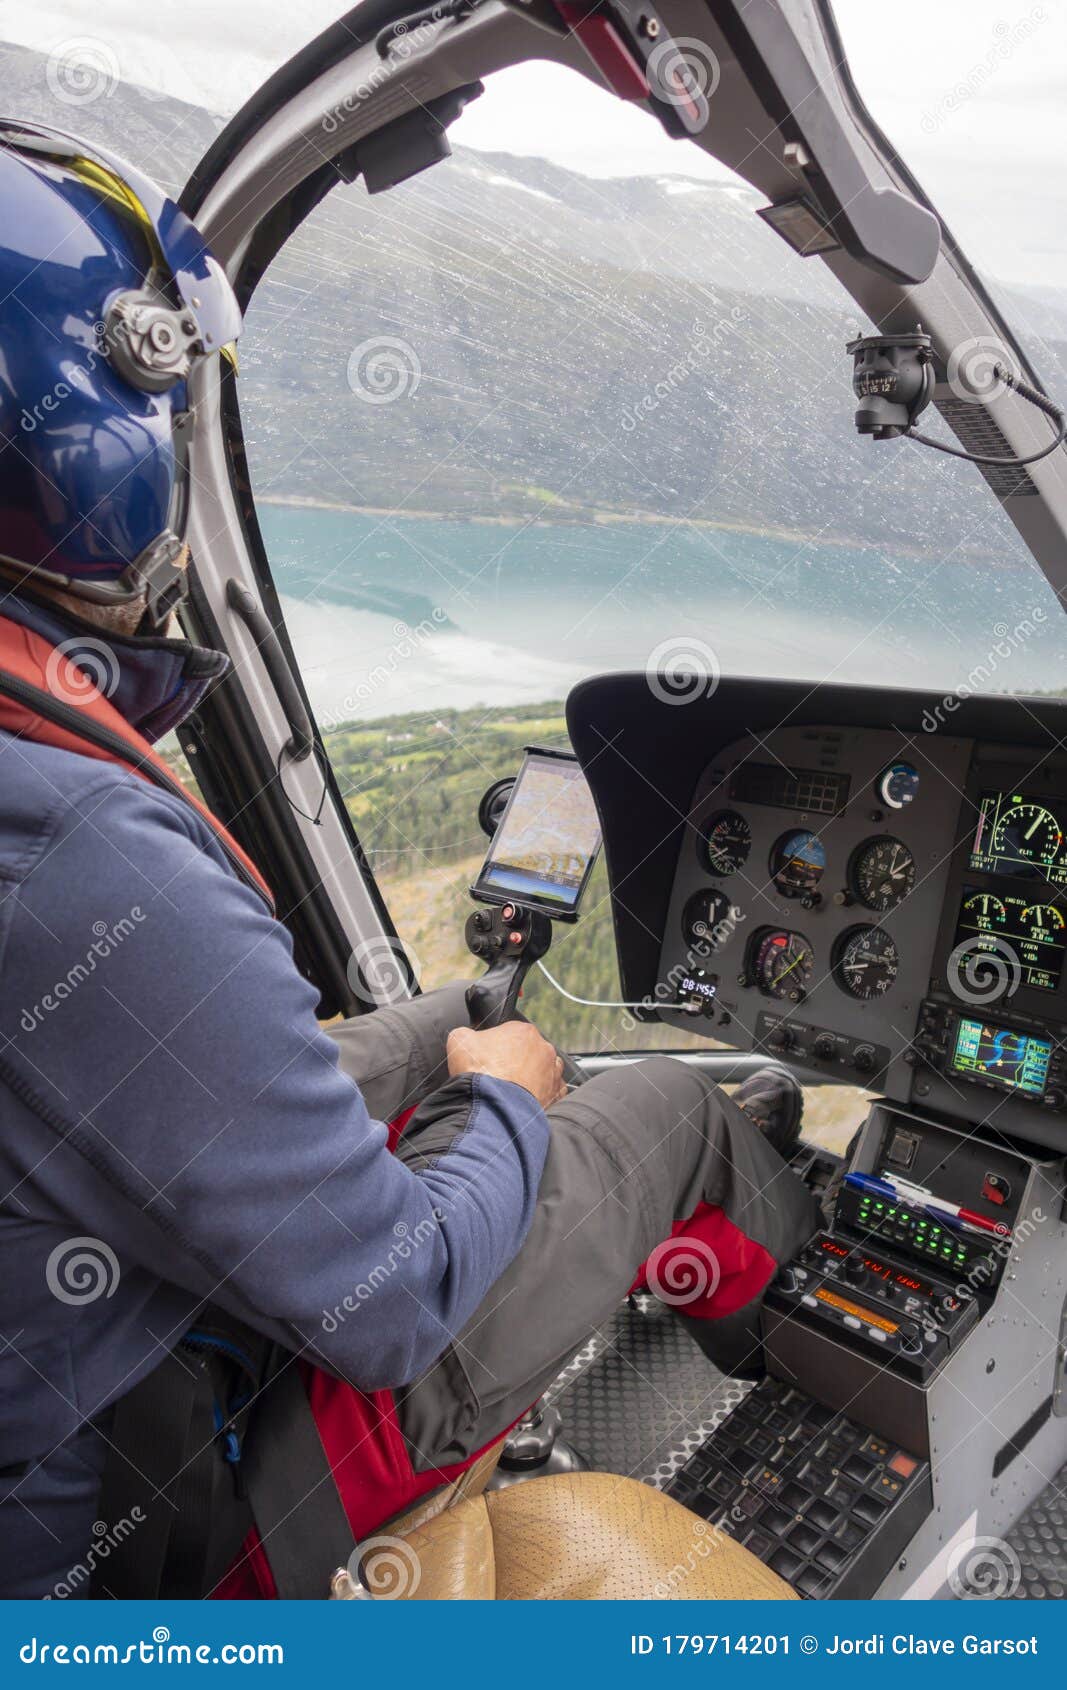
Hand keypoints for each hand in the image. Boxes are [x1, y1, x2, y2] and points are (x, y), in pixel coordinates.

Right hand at [447, 1022, 566, 1108]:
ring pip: (543, 1071)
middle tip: (497, 1077)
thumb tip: (467, 1036)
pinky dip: (540, 1097)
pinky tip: (524, 1102)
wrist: (492, 1109)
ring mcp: (553, 1073)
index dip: (495, 1047)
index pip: (509, 1033)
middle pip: (528, 1052)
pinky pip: (551, 1093)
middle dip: (514, 1063)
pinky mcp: (556, 1096)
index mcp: (523, 1030)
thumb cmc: (478, 1073)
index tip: (486, 1059)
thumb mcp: (459, 1040)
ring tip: (510, 1091)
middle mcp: (544, 1049)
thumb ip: (466, 1032)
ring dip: (531, 1078)